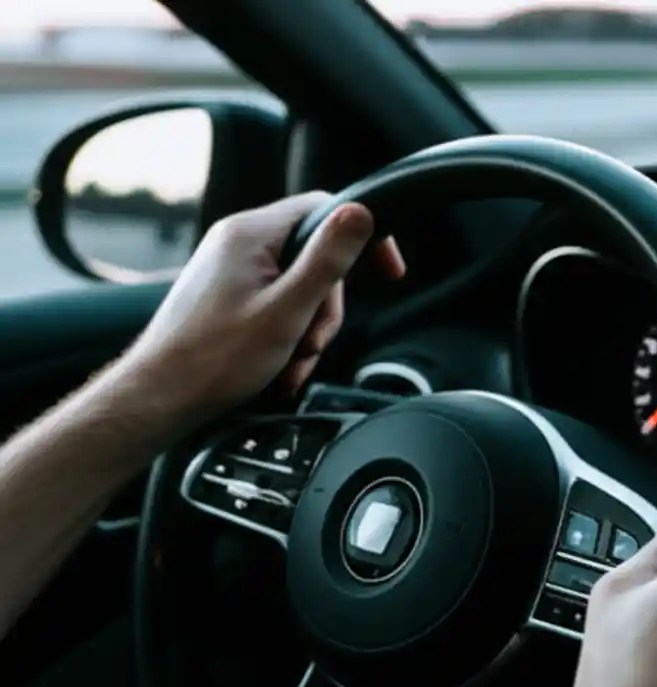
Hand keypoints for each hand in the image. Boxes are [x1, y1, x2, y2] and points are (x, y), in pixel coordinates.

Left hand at [126, 192, 404, 414]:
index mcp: (250, 233)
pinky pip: (277, 303)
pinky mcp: (226, 293)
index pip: (325, 209)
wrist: (158, 398)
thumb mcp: (288, 310)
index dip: (364, 239)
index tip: (389, 272)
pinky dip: (287, 335)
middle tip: (313, 341)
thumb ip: (328, 259)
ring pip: (300, 286)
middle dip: (326, 305)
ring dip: (307, 328)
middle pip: (316, 255)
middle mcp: (237, 242)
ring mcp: (230, 268)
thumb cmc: (213, 360)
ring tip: (290, 361)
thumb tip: (361, 212)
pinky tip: (278, 366)